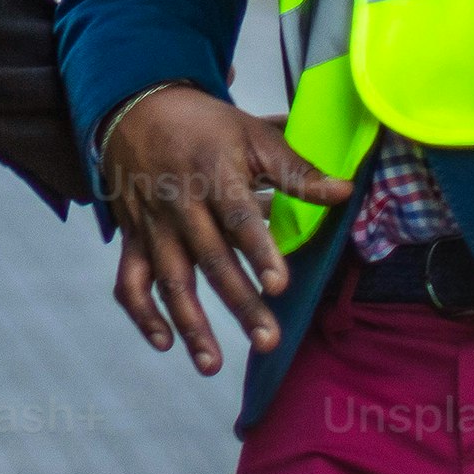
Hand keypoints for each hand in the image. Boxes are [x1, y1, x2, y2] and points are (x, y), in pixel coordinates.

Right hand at [103, 86, 347, 377]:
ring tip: (213, 365)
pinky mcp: (134, 239)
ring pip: (170, 280)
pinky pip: (130, 282)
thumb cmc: (205, 126)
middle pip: (210, 259)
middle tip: (267, 340)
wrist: (136, 109)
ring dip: (190, 324)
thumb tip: (344, 192)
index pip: (238, 216)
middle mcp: (182, 205)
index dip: (259, 250)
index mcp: (215, 175)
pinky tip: (165, 343)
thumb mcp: (252, 134)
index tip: (279, 284)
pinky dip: (142, 314)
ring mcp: (154, 226)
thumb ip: (296, 169)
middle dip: (238, 303)